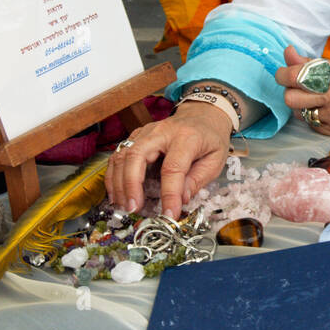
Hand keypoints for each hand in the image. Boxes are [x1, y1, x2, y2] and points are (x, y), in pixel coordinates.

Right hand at [104, 103, 231, 220]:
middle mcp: (162, 132)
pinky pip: (119, 155)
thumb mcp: (215, 160)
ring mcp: (146, 132)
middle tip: (133, 208)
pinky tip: (117, 194)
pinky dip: (114, 176)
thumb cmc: (210, 138)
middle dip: (131, 185)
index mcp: (186, 137)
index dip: (169, 194)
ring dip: (119, 183)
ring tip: (124, 206)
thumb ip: (198, 180)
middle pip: (136, 155)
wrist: (203, 115)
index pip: (173, 168)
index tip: (168, 214)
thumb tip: (182, 200)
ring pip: (122, 155)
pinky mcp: (136, 136)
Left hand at [275, 46, 329, 135]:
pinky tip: (326, 108)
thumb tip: (288, 53)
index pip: (292, 77)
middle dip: (291, 91)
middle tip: (299, 86)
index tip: (285, 73)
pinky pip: (314, 125)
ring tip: (317, 97)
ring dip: (303, 105)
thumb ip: (310, 62)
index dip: (283, 74)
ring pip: (300, 114)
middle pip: (290, 99)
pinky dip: (315, 116)